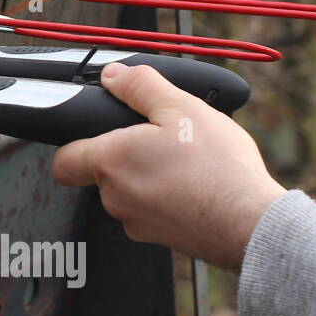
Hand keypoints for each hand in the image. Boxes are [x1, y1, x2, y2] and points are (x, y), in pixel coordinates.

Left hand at [52, 62, 285, 270]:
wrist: (252, 224)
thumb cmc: (217, 168)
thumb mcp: (182, 108)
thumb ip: (141, 87)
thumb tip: (114, 76)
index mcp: (109, 162)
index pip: (63, 161)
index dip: (74, 143)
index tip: (96, 133)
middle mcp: (114, 197)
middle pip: (101, 172)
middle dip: (124, 154)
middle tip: (158, 139)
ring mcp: (136, 223)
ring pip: (129, 192)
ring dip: (148, 176)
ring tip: (185, 162)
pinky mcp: (160, 239)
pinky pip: (153, 211)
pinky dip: (167, 198)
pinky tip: (196, 186)